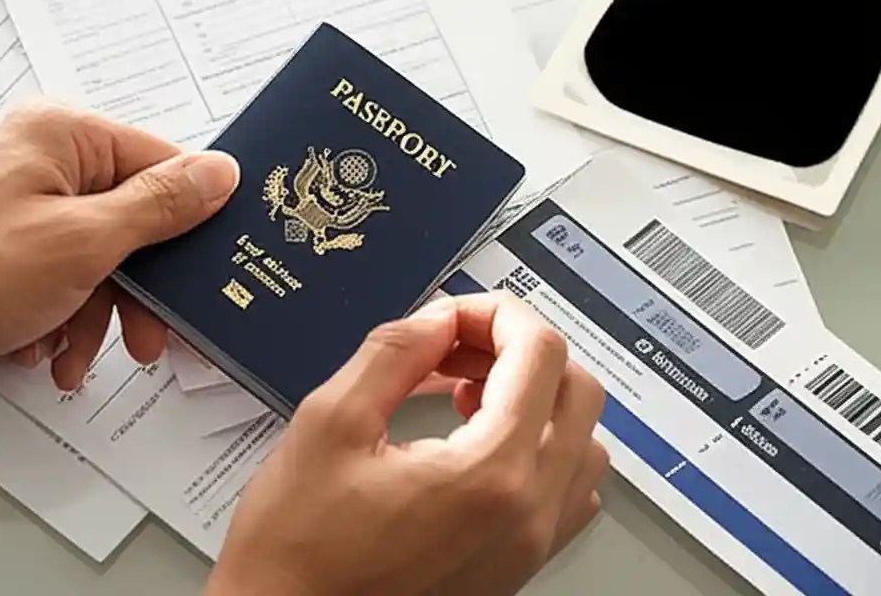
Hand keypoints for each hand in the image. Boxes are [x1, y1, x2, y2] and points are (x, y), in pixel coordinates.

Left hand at [0, 100, 238, 397]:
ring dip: (98, 315)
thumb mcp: (86, 242)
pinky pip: (63, 279)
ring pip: (100, 258)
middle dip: (139, 288)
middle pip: (132, 218)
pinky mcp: (7, 246)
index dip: (189, 220)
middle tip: (153, 337)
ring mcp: (23, 203)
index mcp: (63, 134)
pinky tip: (45, 351)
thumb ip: (161, 207)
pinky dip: (63, 319)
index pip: (160, 162)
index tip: (209, 268)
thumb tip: (220, 172)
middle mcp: (43, 159)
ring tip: (76, 357)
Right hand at [207, 293, 608, 595]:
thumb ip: (394, 354)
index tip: (454, 315)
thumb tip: (439, 319)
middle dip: (519, 350)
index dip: (497, 313)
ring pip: (583, 443)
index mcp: (489, 476)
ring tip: (465, 396)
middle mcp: (527, 515)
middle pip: (578, 392)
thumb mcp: (329, 424)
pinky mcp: (517, 567)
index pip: (540, 356)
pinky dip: (539, 449)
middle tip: (456, 347)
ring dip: (536, 400)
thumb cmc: (296, 551)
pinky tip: (477, 443)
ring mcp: (529, 547)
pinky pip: (568, 491)